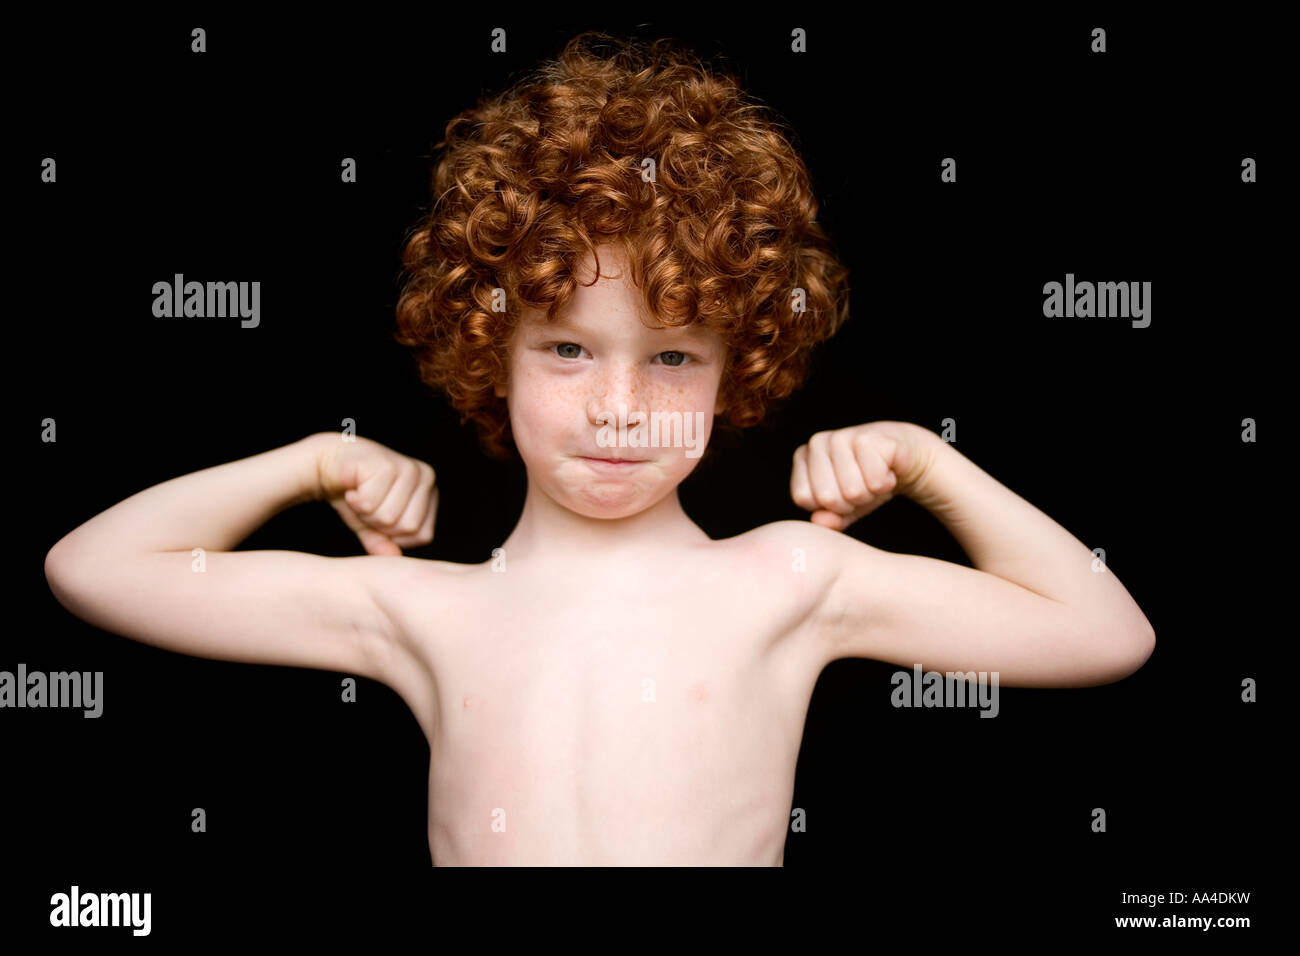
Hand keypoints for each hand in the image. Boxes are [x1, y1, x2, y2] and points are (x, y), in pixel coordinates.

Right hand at [313, 434, 437, 555]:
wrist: (328, 462)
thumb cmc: (355, 493)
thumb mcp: (372, 525)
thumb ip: (385, 543)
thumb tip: (394, 559)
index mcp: (430, 492)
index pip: (423, 536)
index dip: (395, 535)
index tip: (378, 515)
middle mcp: (426, 477)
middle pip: (408, 527)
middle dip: (379, 524)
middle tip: (366, 502)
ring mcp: (409, 469)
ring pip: (389, 517)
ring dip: (365, 512)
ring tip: (359, 494)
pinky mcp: (387, 465)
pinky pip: (371, 503)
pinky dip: (354, 500)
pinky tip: (352, 485)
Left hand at [790, 421, 937, 530]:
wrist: (902, 457)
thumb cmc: (866, 481)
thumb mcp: (844, 507)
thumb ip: (829, 519)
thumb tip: (818, 521)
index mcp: (803, 457)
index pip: (804, 499)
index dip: (829, 506)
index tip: (843, 492)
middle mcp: (817, 443)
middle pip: (827, 498)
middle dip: (850, 502)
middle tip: (862, 485)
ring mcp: (841, 437)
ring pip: (852, 492)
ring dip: (870, 493)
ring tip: (874, 477)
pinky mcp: (868, 438)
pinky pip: (875, 482)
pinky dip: (886, 483)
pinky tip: (887, 470)